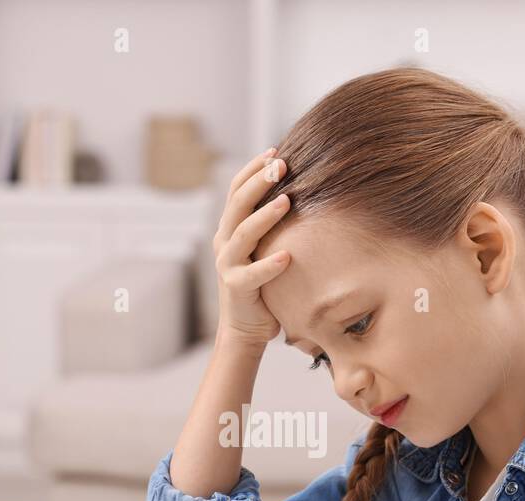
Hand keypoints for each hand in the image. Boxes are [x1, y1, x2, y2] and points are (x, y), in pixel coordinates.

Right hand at [212, 149, 293, 348]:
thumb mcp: (264, 248)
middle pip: (238, 203)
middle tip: (281, 164)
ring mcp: (227, 264)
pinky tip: (287, 257)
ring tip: (287, 201)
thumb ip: (271, 225)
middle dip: (259, 181)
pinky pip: (252, 274)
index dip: (253, 169)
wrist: (246, 327)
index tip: (275, 150)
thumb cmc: (262, 284)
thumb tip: (300, 193)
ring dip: (265, 215)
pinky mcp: (237, 288)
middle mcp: (224, 242)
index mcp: (229, 228)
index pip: (236, 190)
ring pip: (243, 233)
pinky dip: (269, 265)